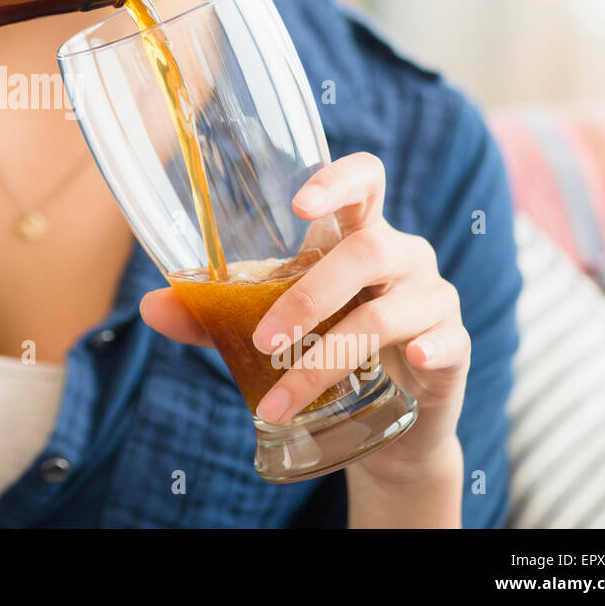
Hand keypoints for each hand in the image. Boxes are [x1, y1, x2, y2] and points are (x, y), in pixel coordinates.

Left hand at [139, 151, 470, 483]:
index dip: (338, 179)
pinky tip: (409, 362)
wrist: (385, 426)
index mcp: (358, 236)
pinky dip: (428, 348)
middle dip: (309, 296)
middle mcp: (401, 257)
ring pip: (388, 312)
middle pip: (367, 250)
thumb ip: (215, 316)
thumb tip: (150, 306)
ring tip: (281, 399)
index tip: (299, 202)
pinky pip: (447, 340)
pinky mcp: (454, 346)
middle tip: (263, 340)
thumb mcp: (269, 330)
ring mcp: (432, 298)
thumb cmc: (325, 351)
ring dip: (330, 356)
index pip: (365, 181)